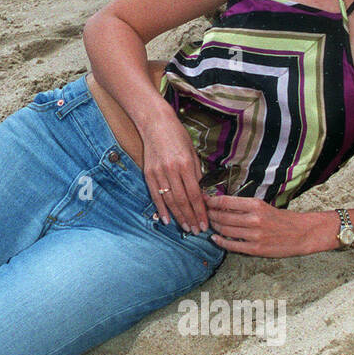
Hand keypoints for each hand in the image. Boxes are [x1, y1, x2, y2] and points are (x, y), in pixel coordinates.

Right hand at [140, 109, 209, 232]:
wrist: (155, 124)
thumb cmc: (177, 136)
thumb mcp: (192, 153)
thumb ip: (196, 174)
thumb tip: (201, 194)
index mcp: (185, 164)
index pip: (195, 194)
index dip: (200, 211)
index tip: (205, 223)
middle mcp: (171, 170)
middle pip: (182, 201)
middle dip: (191, 218)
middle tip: (197, 230)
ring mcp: (158, 173)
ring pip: (169, 200)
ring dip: (178, 216)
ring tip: (186, 227)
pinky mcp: (148, 173)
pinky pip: (155, 195)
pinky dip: (161, 209)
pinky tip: (167, 220)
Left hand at [206, 194, 318, 257]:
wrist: (302, 233)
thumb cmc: (282, 219)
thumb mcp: (263, 206)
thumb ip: (244, 206)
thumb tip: (221, 205)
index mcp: (256, 205)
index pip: (225, 201)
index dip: (211, 201)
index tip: (204, 200)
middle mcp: (254, 219)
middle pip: (222, 216)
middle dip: (210, 214)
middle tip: (205, 213)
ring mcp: (254, 235)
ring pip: (225, 230)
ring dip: (214, 227)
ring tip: (211, 224)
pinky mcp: (256, 249)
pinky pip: (232, 246)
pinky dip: (220, 241)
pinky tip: (215, 238)